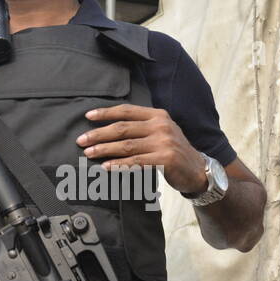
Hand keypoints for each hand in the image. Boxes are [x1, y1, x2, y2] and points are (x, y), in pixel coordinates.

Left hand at [79, 105, 207, 194]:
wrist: (198, 170)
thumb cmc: (173, 151)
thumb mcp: (161, 131)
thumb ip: (141, 127)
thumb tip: (108, 129)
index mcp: (157, 115)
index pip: (126, 111)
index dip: (105, 113)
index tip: (88, 117)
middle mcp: (161, 126)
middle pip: (122, 128)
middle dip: (99, 134)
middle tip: (81, 140)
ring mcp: (163, 143)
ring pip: (126, 146)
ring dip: (104, 150)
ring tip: (88, 153)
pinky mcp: (165, 160)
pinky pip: (136, 162)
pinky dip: (119, 165)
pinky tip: (106, 167)